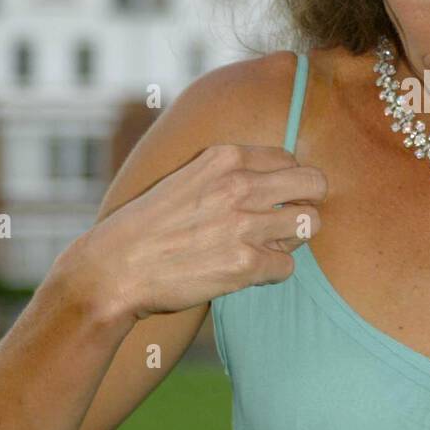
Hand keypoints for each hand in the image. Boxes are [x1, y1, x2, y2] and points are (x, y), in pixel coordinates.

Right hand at [72, 143, 326, 321]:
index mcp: (225, 157)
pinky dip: (272, 273)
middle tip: (286, 223)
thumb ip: (230, 172)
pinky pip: (288, 267)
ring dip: (290, 240)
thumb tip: (278, 177)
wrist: (113, 269)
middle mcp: (239, 184)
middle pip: (315, 184)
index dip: (287, 184)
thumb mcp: (188, 177)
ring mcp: (244, 224)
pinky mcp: (245, 264)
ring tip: (263, 248)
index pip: (290, 160)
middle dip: (306, 204)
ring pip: (309, 225)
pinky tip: (247, 272)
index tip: (272, 201)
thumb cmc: (149, 226)